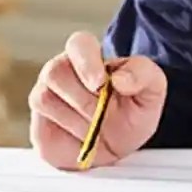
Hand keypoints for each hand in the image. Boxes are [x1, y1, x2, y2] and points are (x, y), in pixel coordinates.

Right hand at [28, 31, 167, 169]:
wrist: (121, 148)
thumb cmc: (131, 112)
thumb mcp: (151, 90)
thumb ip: (143, 74)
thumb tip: (120, 78)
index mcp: (87, 56)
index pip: (77, 44)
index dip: (86, 61)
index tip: (100, 83)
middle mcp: (60, 72)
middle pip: (55, 72)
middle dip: (84, 98)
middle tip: (103, 113)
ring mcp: (45, 97)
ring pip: (45, 99)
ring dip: (77, 120)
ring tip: (96, 129)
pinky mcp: (39, 128)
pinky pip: (40, 129)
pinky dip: (67, 138)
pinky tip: (83, 140)